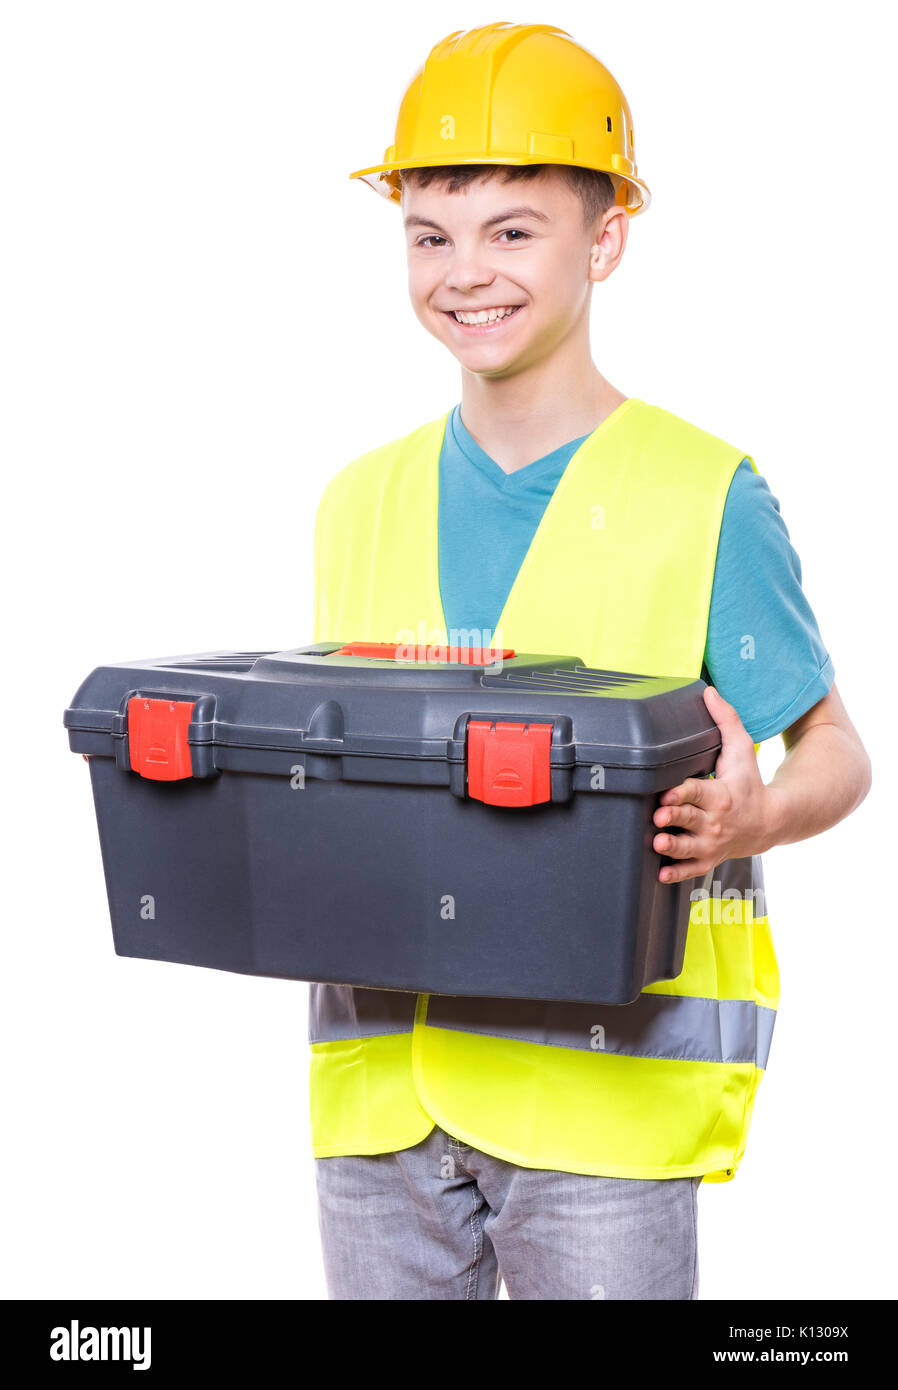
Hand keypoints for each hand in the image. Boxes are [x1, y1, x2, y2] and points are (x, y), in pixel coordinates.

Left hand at [652, 686, 775, 882]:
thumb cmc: (749, 783)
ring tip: (658, 843)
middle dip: (674, 818)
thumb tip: (709, 691)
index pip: (698, 792)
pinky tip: (660, 873)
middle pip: (690, 819)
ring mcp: (712, 843)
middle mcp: (715, 821)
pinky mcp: (709, 858)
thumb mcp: (741, 749)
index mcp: (720, 794)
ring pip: (689, 848)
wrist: (770, 821)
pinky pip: (692, 870)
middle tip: (659, 816)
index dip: (682, 792)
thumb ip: (726, 720)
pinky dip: (677, 874)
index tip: (667, 792)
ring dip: (673, 847)